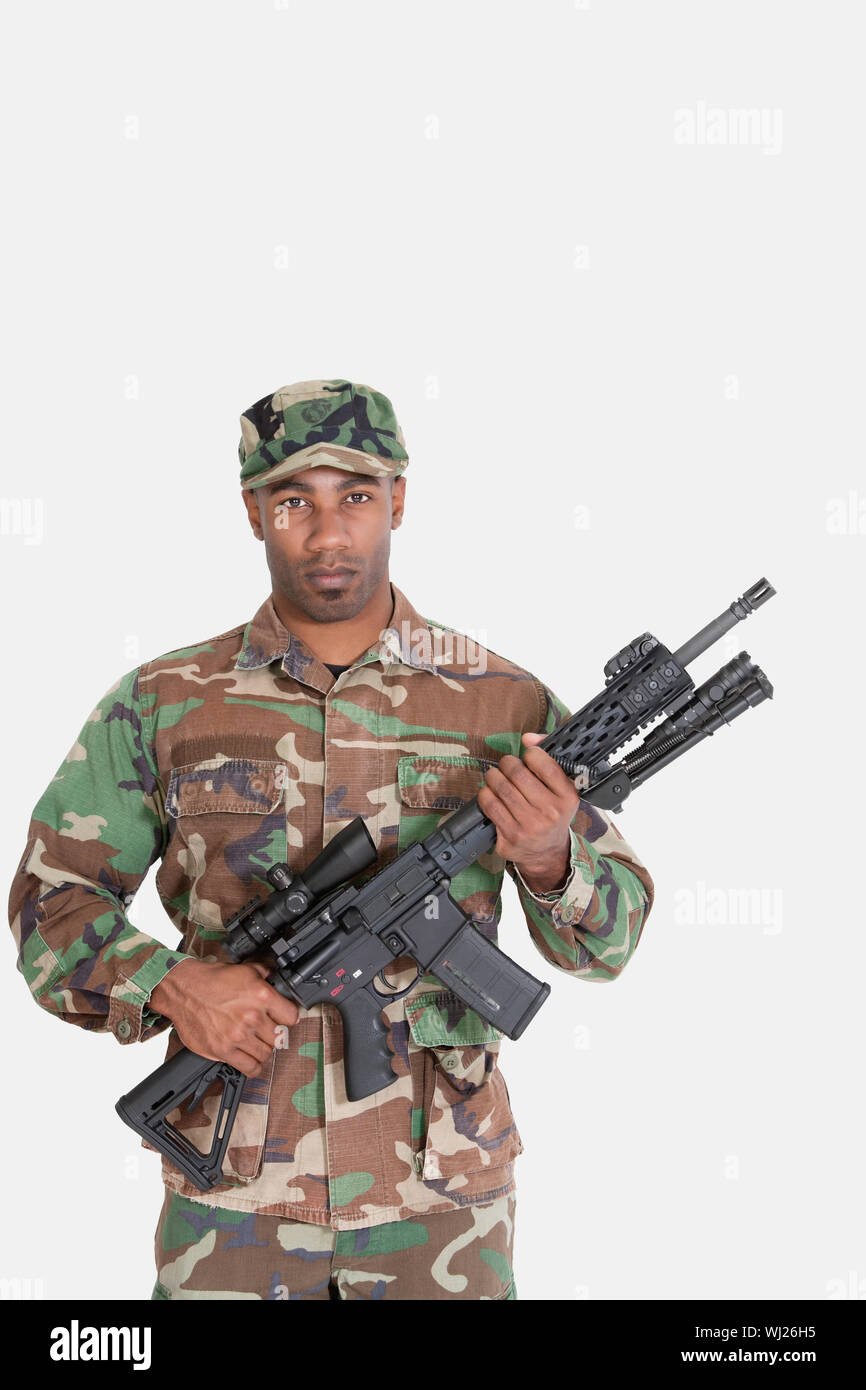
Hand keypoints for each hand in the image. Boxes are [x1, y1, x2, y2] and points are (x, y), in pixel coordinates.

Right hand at [150, 958, 298, 1077]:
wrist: (183, 990)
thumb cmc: (212, 980)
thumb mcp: (244, 969)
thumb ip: (264, 973)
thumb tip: (276, 974)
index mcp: (261, 995)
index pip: (291, 1016)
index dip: (288, 1017)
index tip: (283, 1019)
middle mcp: (252, 1017)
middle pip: (279, 1037)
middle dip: (274, 1034)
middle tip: (266, 1031)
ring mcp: (238, 1035)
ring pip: (266, 1053)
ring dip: (263, 1049)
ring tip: (256, 1043)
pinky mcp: (224, 1050)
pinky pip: (249, 1067)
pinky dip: (254, 1067)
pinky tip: (251, 1059)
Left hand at [477, 733, 580, 892]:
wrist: (547, 852)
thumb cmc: (552, 814)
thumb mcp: (561, 790)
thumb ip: (548, 759)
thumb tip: (528, 738)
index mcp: (567, 797)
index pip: (545, 764)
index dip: (531, 754)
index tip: (528, 756)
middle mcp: (550, 812)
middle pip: (518, 774)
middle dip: (507, 764)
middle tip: (506, 765)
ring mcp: (529, 826)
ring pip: (500, 787)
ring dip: (493, 776)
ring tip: (496, 776)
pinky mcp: (510, 836)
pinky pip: (490, 805)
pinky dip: (485, 794)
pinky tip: (490, 793)